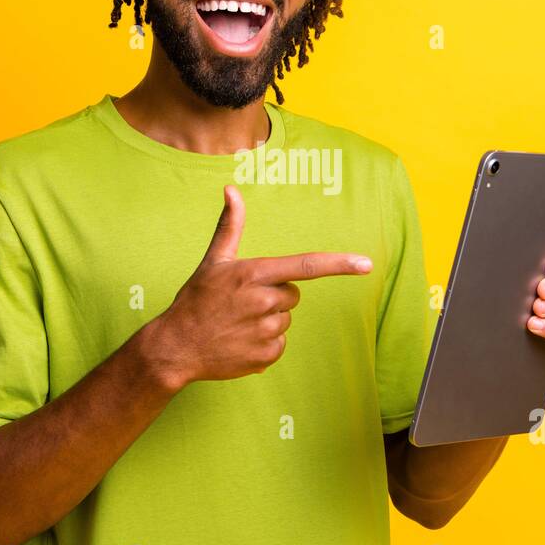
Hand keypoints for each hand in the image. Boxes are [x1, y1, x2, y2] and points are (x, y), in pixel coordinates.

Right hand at [151, 184, 372, 388]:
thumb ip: (231, 225)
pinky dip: (264, 343)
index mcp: (255, 274)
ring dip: (268, 320)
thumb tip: (231, 189)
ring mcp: (265, 330)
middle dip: (275, 296)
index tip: (367, 264)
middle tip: (243, 302)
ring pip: (285, 319)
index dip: (340, 264)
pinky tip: (240, 340)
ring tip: (238, 322)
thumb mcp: (213, 260)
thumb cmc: (196, 299)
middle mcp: (263, 301)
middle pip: (293, 294)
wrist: (177, 346)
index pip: (306, 266)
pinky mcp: (266, 356)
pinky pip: (279, 343)